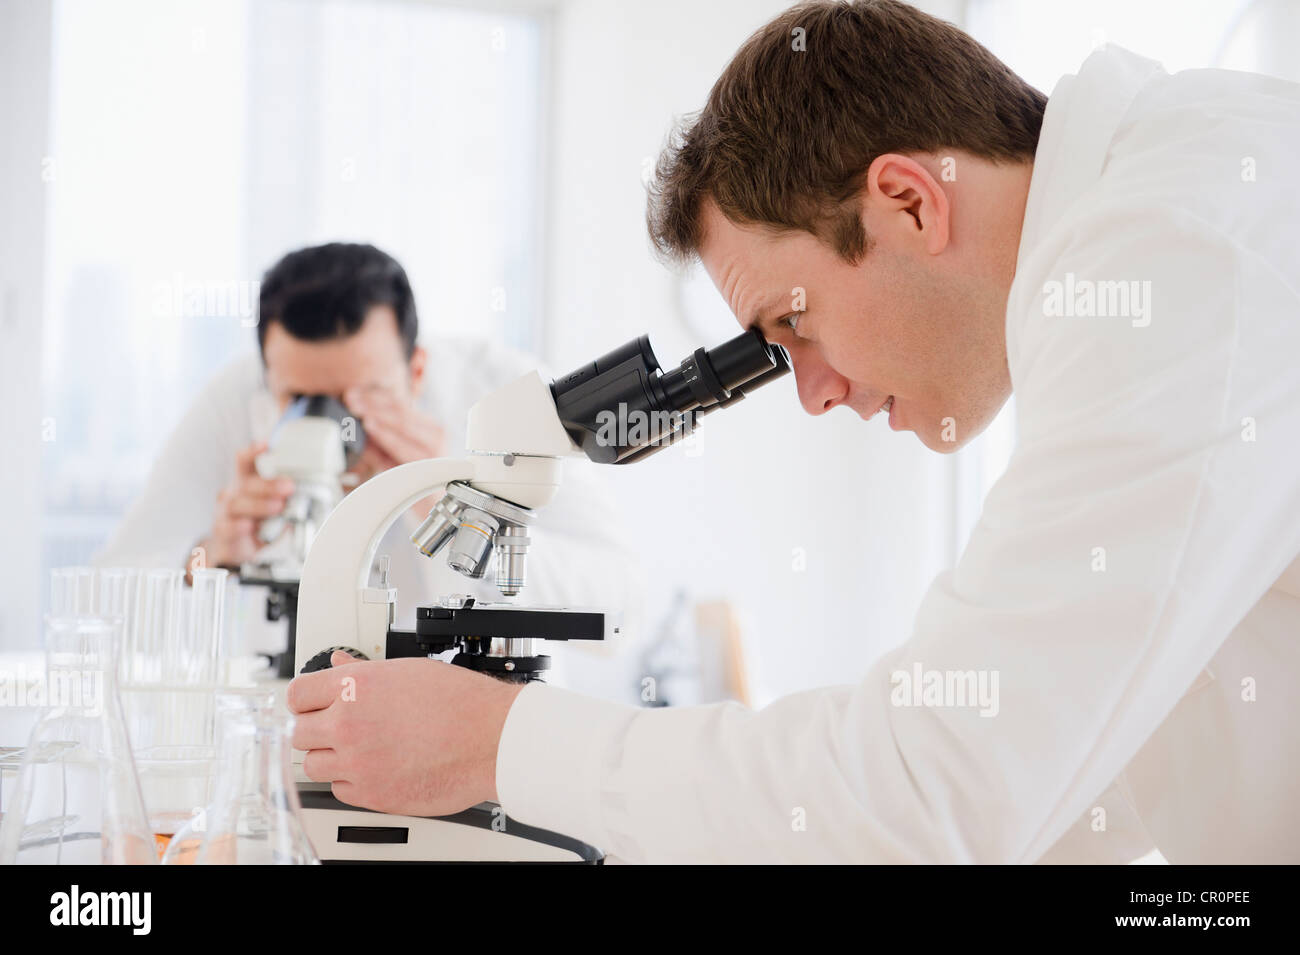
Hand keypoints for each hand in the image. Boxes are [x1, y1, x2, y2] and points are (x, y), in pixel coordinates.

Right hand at [198, 441, 293, 568]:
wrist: (235, 547)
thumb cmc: (257, 521)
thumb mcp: (274, 507)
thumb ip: (288, 499)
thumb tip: (314, 494)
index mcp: (246, 482)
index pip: (245, 461)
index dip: (253, 451)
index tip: (266, 444)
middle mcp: (233, 493)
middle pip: (246, 483)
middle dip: (269, 484)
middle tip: (289, 486)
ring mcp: (225, 512)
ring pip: (236, 504)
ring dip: (259, 504)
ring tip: (277, 507)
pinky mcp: (222, 531)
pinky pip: (227, 527)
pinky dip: (238, 526)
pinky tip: (249, 525)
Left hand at [288, 651, 524, 816]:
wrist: (490, 738)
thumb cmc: (460, 702)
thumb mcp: (407, 670)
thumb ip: (363, 670)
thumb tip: (338, 662)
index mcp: (355, 686)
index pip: (296, 695)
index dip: (304, 702)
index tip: (310, 706)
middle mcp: (349, 723)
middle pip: (298, 733)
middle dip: (316, 730)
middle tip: (337, 729)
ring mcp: (357, 761)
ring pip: (313, 765)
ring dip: (331, 758)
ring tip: (359, 750)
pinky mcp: (370, 793)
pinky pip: (339, 790)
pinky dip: (352, 781)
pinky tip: (375, 767)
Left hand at [344, 388, 446, 516]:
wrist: (435, 508)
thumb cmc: (416, 483)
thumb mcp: (394, 457)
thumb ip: (378, 442)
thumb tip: (356, 424)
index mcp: (429, 427)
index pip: (401, 404)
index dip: (376, 396)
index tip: (354, 392)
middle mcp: (435, 433)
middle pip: (401, 410)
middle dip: (373, 402)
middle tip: (351, 398)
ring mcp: (435, 447)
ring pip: (403, 422)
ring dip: (376, 413)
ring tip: (357, 408)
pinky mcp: (431, 463)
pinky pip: (403, 445)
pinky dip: (385, 434)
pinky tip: (371, 426)